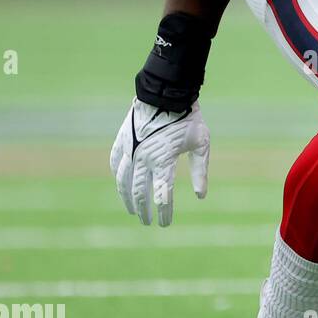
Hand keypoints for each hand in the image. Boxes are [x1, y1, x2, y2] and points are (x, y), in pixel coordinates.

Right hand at [109, 98, 209, 225]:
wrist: (166, 93)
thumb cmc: (188, 118)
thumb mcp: (201, 144)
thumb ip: (200, 171)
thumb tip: (200, 196)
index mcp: (163, 161)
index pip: (162, 195)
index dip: (163, 212)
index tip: (165, 224)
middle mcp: (143, 158)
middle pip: (140, 193)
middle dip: (144, 210)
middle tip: (148, 222)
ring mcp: (130, 149)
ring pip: (124, 181)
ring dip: (127, 198)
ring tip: (132, 210)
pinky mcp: (123, 140)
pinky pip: (116, 161)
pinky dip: (118, 174)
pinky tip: (120, 182)